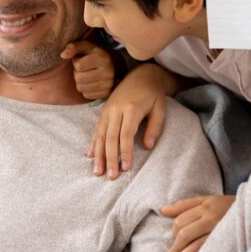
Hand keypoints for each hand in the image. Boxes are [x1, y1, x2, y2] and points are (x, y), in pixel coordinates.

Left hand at [61, 40, 115, 99]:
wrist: (110, 65)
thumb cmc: (93, 55)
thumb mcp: (84, 46)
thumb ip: (73, 47)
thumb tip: (63, 55)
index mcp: (102, 58)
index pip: (79, 66)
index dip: (76, 62)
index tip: (81, 59)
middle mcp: (108, 72)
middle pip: (79, 79)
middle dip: (77, 73)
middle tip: (83, 69)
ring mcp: (108, 84)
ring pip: (81, 88)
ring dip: (79, 82)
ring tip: (86, 75)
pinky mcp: (106, 93)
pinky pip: (86, 95)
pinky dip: (85, 89)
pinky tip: (90, 82)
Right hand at [90, 64, 167, 179]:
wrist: (141, 75)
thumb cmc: (153, 95)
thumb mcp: (160, 109)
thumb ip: (154, 127)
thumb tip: (147, 146)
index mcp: (131, 108)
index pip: (126, 134)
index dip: (125, 152)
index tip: (126, 168)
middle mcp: (116, 109)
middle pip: (110, 137)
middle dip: (110, 158)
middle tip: (111, 176)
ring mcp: (107, 110)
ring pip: (100, 135)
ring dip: (98, 155)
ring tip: (97, 172)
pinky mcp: (103, 111)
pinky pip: (96, 129)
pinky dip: (93, 143)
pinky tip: (90, 156)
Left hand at [161, 195, 235, 251]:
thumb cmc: (226, 206)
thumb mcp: (207, 200)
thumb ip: (184, 206)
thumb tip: (163, 210)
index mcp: (205, 206)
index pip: (181, 220)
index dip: (173, 231)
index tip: (172, 241)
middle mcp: (211, 217)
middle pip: (185, 232)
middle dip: (175, 246)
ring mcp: (218, 230)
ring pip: (194, 244)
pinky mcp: (226, 240)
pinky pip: (208, 249)